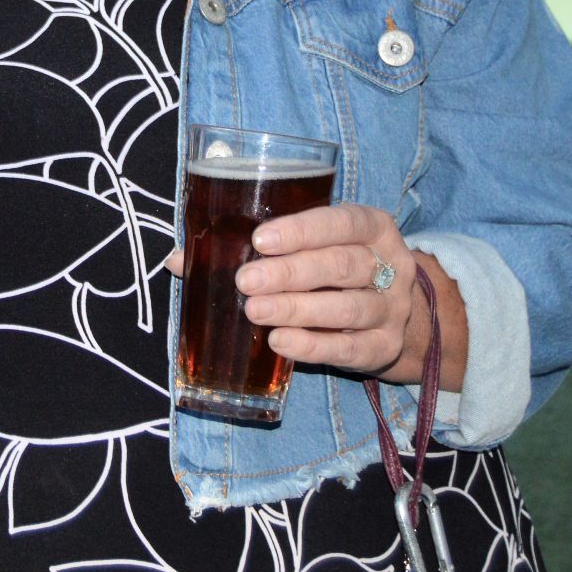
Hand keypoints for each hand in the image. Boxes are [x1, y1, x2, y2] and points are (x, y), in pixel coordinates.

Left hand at [167, 203, 458, 383]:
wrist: (391, 312)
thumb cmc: (331, 266)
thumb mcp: (308, 245)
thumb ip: (254, 246)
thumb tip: (178, 260)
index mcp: (371, 227)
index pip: (341, 222)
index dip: (302, 230)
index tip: (260, 239)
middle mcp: (390, 266)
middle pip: (343, 266)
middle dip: (291, 272)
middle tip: (245, 280)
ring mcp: (393, 310)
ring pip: (348, 308)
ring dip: (298, 310)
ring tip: (254, 311)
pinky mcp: (386, 348)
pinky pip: (351, 349)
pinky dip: (314, 347)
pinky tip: (280, 343)